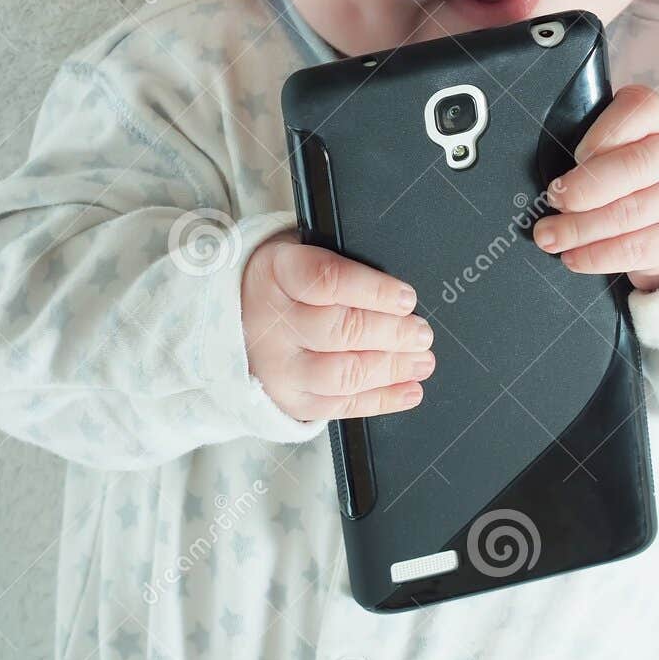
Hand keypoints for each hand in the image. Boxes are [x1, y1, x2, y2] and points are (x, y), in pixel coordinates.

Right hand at [241, 231, 434, 420]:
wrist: (236, 320)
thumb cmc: (285, 282)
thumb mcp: (301, 253)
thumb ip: (342, 262)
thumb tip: (396, 289)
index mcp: (277, 273)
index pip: (327, 281)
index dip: (373, 291)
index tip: (407, 298)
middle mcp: (273, 322)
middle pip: (341, 331)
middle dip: (392, 334)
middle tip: (421, 333)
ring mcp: (280, 367)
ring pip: (343, 373)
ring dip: (391, 369)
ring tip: (422, 361)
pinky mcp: (292, 399)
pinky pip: (341, 406)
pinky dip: (382, 400)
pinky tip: (409, 390)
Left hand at [533, 84, 658, 291]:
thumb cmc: (636, 171)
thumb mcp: (621, 142)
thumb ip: (591, 144)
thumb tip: (541, 166)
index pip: (638, 111)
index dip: (604, 135)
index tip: (576, 154)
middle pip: (635, 166)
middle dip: (585, 187)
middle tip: (553, 199)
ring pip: (631, 213)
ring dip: (581, 228)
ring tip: (549, 235)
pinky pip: (636, 249)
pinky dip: (598, 256)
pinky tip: (573, 256)